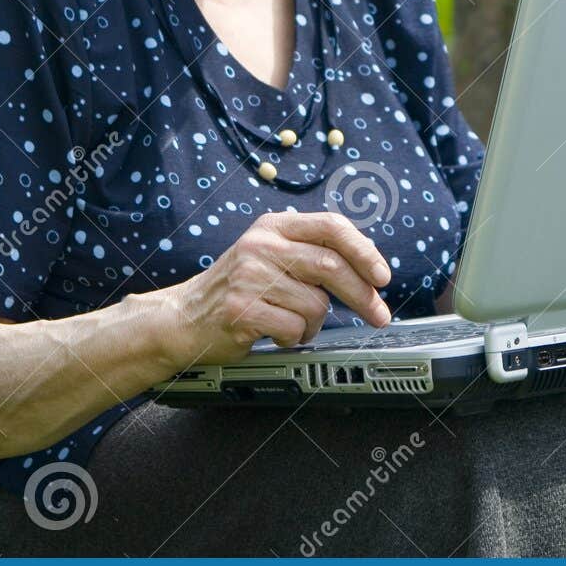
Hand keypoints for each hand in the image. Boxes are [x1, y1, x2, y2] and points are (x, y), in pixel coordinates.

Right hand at [165, 211, 391, 360]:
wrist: (183, 318)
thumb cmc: (236, 288)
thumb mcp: (268, 254)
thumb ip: (308, 251)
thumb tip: (367, 262)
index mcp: (274, 226)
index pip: (332, 226)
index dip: (364, 251)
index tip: (382, 276)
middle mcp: (262, 245)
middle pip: (332, 267)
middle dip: (363, 296)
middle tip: (379, 315)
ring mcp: (250, 277)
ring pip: (315, 306)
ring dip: (313, 324)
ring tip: (290, 323)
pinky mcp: (242, 310)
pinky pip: (294, 330)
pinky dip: (294, 338)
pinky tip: (275, 333)